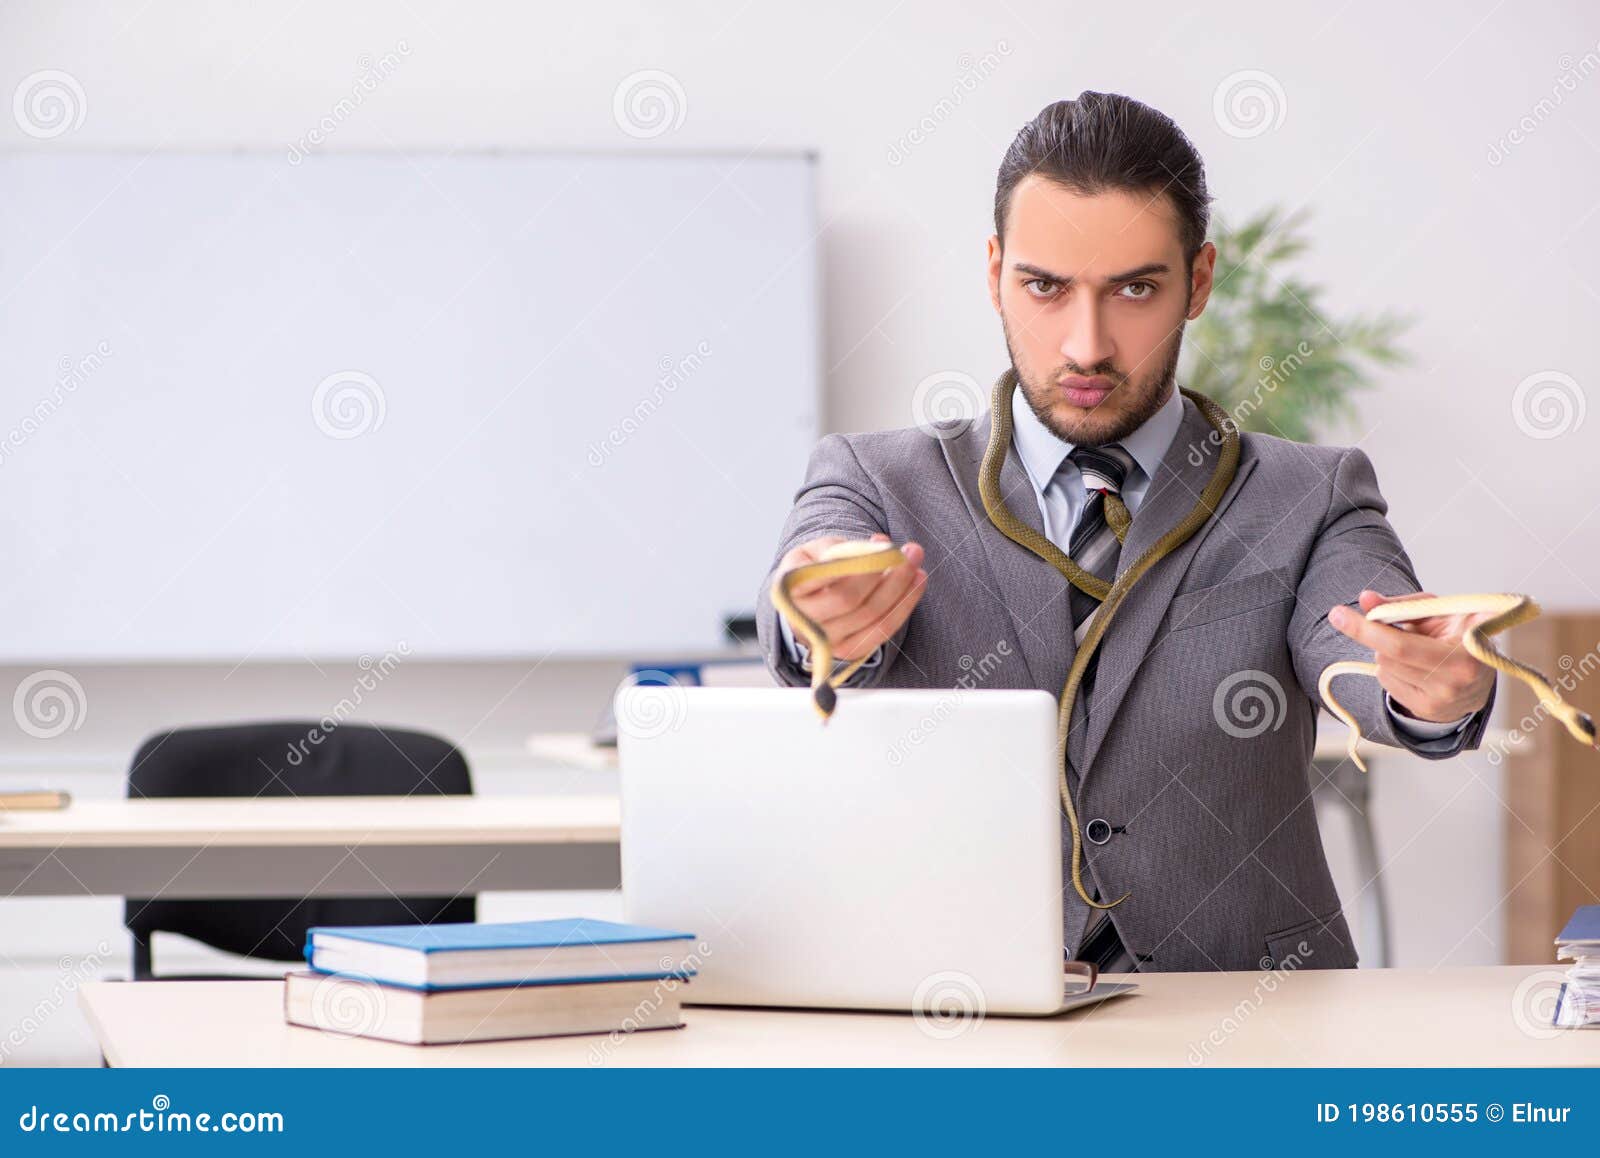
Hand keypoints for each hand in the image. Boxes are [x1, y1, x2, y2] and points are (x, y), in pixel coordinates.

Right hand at [778, 533, 926, 660]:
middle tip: (910, 552)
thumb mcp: (820, 549)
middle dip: (885, 574)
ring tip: (916, 565)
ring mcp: (824, 641)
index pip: (822, 576)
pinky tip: (915, 586)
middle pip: (849, 598)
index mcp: (788, 588)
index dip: (857, 564)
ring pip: (870, 617)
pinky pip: (881, 632)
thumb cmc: (816, 568)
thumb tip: (880, 544)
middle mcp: (801, 620)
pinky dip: (903, 608)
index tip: (886, 547)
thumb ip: (847, 547)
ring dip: (901, 590)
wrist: (807, 601)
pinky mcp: (847, 652)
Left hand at [1328, 589, 1495, 722]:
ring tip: (1415, 649)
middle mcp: (1454, 681)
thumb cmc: (1460, 636)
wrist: (1479, 679)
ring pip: (1384, 668)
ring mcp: (1440, 700)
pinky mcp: (1427, 710)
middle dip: (1379, 636)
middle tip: (1393, 626)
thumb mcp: (1439, 613)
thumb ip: (1401, 605)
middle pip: (1387, 656)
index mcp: (1464, 652)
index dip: (1366, 630)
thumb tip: (1365, 599)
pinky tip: (1414, 667)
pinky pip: (1388, 683)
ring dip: (1388, 654)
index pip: (1400, 645)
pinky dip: (1392, 669)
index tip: (1337, 614)